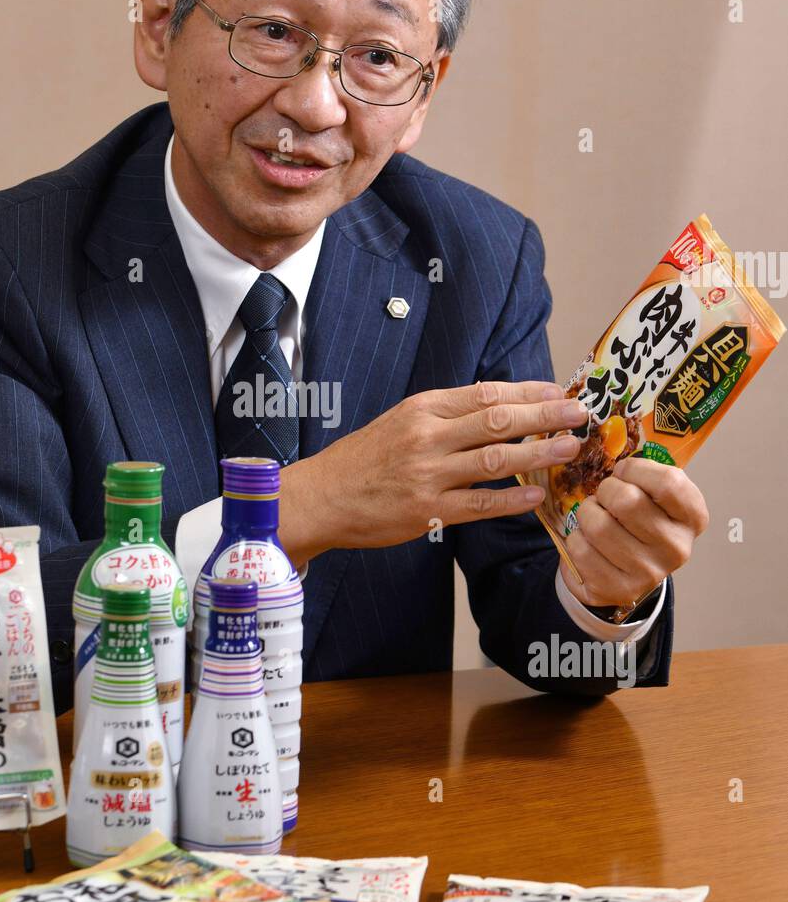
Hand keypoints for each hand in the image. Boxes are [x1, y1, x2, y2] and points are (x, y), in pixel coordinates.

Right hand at [278, 379, 589, 568]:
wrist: (321, 497)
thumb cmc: (363, 460)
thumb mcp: (399, 421)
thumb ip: (444, 415)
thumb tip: (496, 406)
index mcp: (422, 409)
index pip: (485, 393)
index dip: (528, 392)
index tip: (559, 391)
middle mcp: (427, 436)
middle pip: (498, 421)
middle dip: (544, 416)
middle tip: (579, 414)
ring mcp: (427, 475)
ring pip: (495, 460)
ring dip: (538, 453)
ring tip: (569, 448)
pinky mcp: (426, 511)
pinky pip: (479, 505)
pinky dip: (512, 501)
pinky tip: (537, 496)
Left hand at [558, 457, 708, 609]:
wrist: (626, 571)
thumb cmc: (639, 521)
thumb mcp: (654, 495)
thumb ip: (644, 474)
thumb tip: (612, 455)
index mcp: (693, 518)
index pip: (668, 482)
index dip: (636, 469)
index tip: (624, 472)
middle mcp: (677, 548)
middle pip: (627, 501)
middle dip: (605, 490)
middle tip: (604, 496)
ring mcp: (649, 573)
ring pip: (599, 526)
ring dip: (587, 514)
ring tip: (594, 516)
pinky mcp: (619, 589)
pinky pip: (581, 550)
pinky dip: (576, 538)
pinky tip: (587, 540)